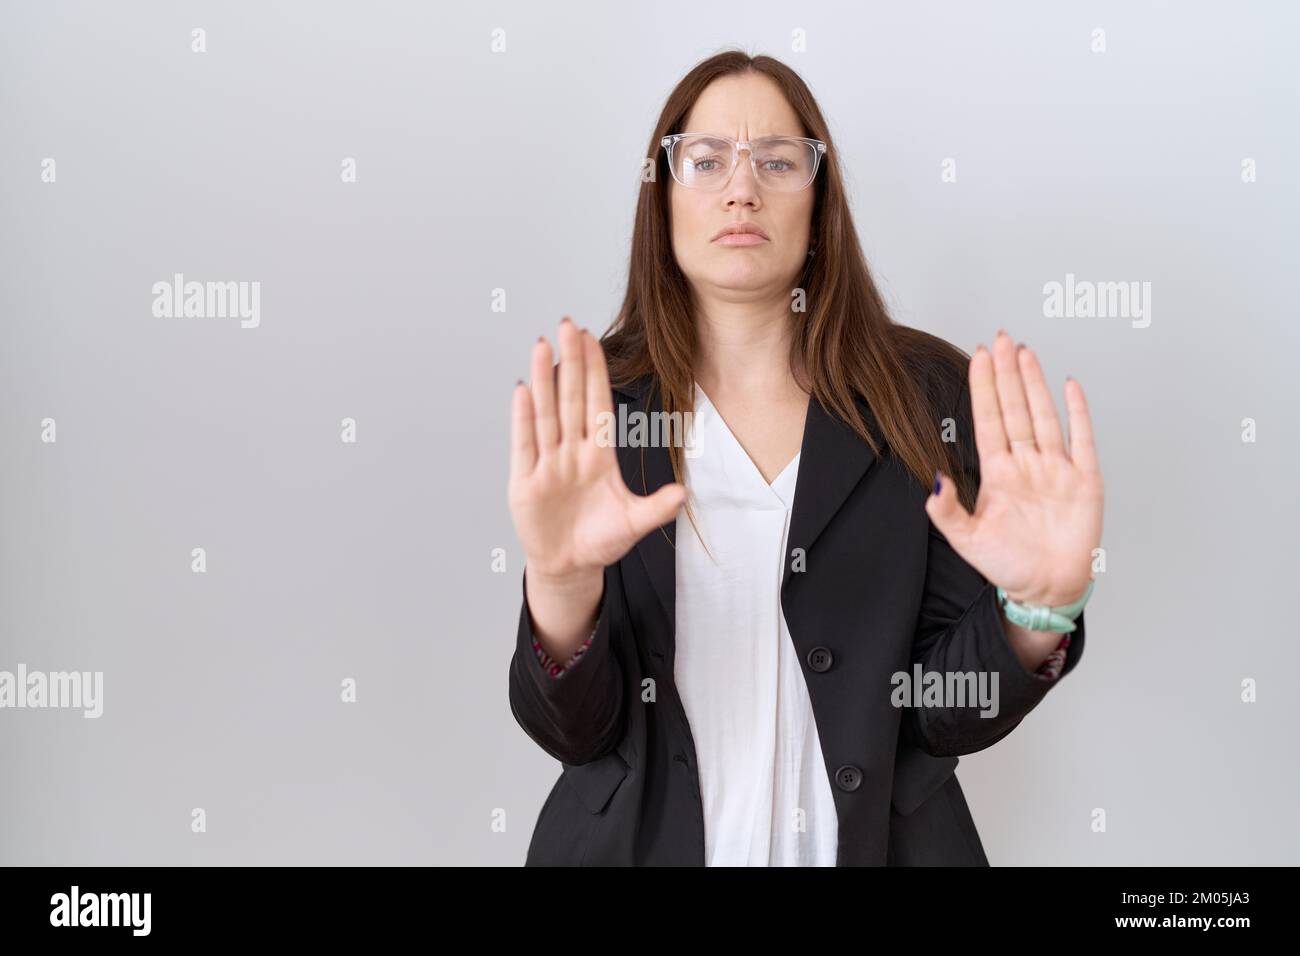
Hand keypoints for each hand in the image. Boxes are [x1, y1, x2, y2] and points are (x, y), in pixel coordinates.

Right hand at [508, 317, 687, 580]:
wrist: (570, 567)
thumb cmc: (600, 540)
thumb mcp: (634, 524)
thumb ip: (657, 508)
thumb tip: (682, 493)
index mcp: (598, 455)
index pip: (596, 404)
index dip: (595, 372)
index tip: (592, 340)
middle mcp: (571, 452)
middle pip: (570, 398)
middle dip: (570, 362)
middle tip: (568, 324)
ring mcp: (547, 464)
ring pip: (546, 414)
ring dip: (544, 379)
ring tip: (543, 345)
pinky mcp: (526, 481)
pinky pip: (524, 444)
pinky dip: (523, 418)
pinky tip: (523, 390)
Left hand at [925, 330, 1103, 607]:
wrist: (1046, 589)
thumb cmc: (1008, 565)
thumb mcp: (967, 540)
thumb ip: (948, 511)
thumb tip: (933, 482)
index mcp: (998, 474)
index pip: (989, 420)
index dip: (984, 388)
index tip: (978, 357)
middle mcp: (1027, 464)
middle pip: (1015, 408)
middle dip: (1007, 373)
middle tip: (1000, 338)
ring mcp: (1056, 469)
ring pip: (1044, 416)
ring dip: (1035, 384)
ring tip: (1025, 352)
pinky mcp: (1084, 481)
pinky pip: (1083, 439)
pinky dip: (1078, 412)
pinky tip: (1069, 385)